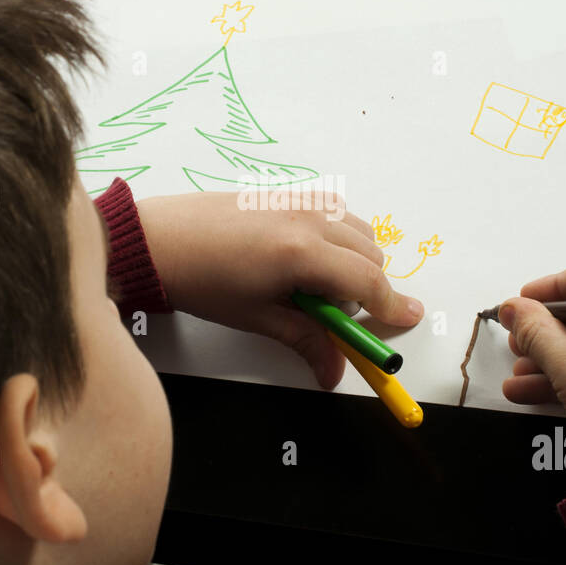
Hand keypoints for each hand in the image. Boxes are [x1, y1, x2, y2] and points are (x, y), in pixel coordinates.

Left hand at [136, 190, 423, 388]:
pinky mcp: (287, 192)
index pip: (368, 280)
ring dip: (351, 261)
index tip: (408, 320)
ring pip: (357, 230)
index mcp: (302, 252)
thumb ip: (306, 341)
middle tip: (326, 313)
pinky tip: (300, 258)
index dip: (391, 306)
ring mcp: (299, 200)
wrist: (157, 240)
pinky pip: (334, 213)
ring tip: (308, 285)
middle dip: (363, 289)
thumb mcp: (258, 317)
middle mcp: (309, 218)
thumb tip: (333, 372)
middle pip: (371, 254)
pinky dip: (335, 238)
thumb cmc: (201, 280)